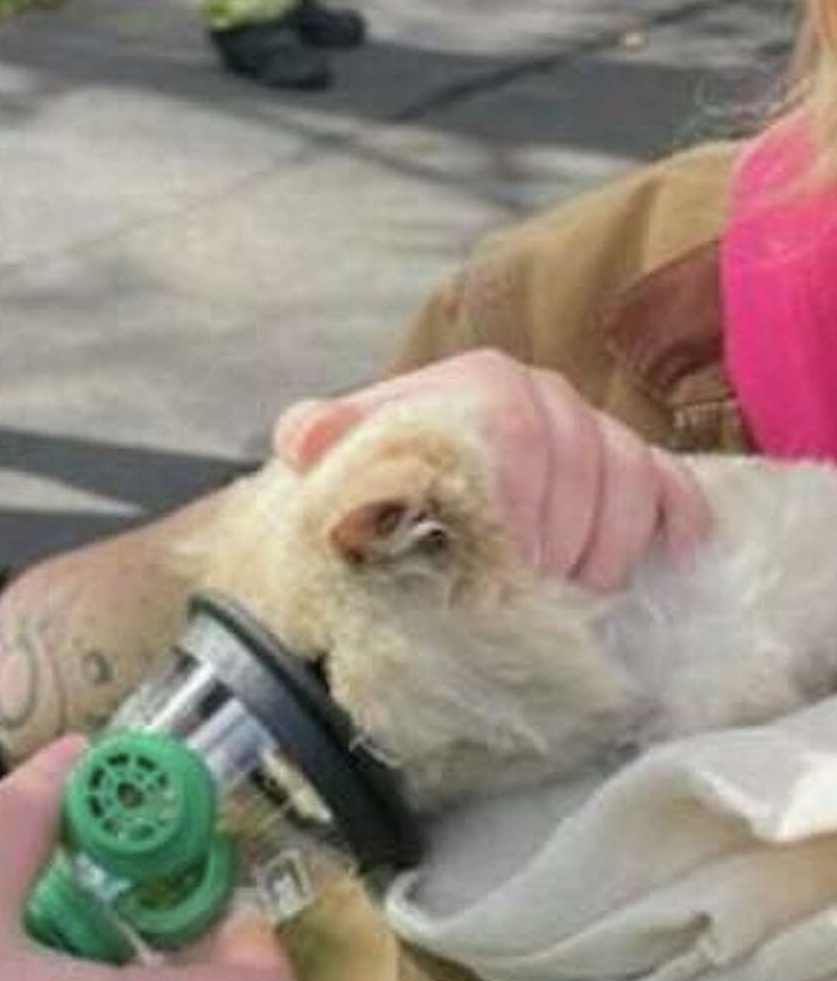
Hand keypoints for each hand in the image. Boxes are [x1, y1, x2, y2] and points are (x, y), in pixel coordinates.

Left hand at [273, 349, 711, 591]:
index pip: (516, 435)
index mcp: (479, 380)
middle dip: (562, 540)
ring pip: (629, 479)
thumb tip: (305, 439)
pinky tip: (668, 557)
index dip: (519, 506)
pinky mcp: (629, 460)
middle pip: (580, 462)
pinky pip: (668, 481)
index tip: (506, 568)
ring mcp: (591, 423)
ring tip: (573, 597)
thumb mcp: (339, 458)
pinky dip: (674, 518)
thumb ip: (320, 439)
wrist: (408, 482)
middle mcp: (543, 390)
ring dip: (608, 547)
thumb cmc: (375, 475)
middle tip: (535, 599)